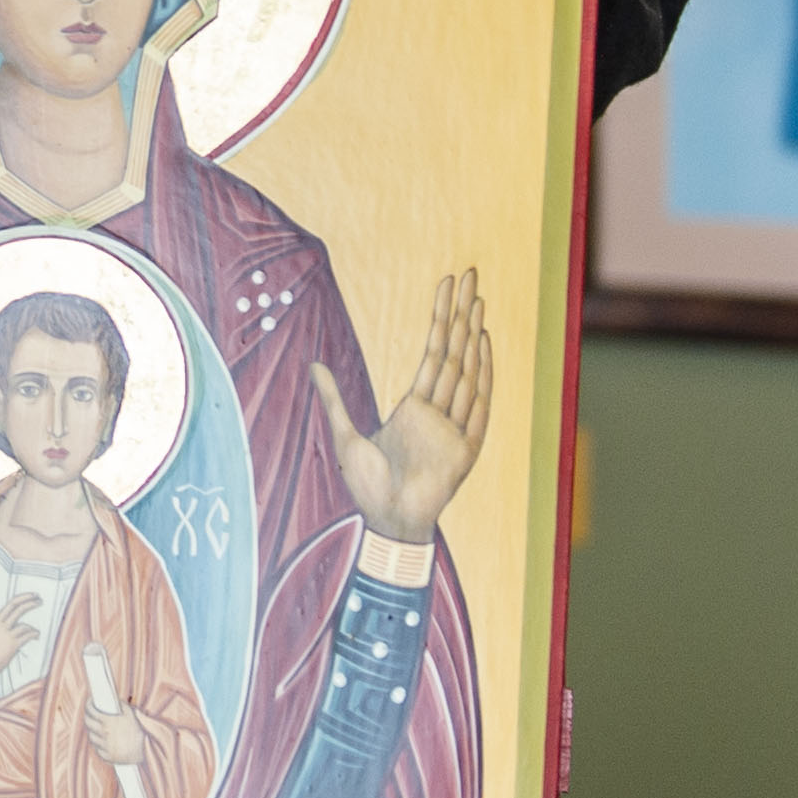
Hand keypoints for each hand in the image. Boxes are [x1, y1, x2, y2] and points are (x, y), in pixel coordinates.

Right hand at [0, 594, 40, 702]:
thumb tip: (8, 635)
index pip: (11, 604)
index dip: (23, 598)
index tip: (32, 595)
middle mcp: (1, 626)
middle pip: (19, 609)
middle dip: (31, 602)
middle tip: (39, 600)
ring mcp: (7, 636)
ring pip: (25, 625)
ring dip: (33, 628)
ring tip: (37, 632)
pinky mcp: (12, 646)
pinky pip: (26, 637)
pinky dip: (34, 635)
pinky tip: (36, 636)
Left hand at [82, 696, 147, 768]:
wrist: (146, 750)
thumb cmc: (139, 730)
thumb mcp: (131, 713)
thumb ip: (121, 705)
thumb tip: (113, 700)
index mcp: (108, 721)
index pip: (91, 711)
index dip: (88, 705)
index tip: (90, 703)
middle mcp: (103, 734)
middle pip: (88, 723)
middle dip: (87, 716)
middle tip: (90, 714)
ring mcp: (104, 746)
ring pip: (92, 737)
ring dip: (93, 731)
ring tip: (96, 727)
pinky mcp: (107, 756)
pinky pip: (98, 749)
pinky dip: (99, 744)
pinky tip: (102, 740)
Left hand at [306, 268, 492, 547]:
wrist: (386, 522)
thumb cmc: (369, 487)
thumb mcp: (344, 435)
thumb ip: (333, 399)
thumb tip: (314, 364)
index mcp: (415, 408)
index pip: (433, 352)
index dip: (441, 317)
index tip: (448, 286)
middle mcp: (439, 412)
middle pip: (454, 351)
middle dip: (461, 313)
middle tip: (471, 275)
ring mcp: (454, 428)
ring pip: (466, 370)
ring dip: (473, 335)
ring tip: (478, 301)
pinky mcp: (465, 448)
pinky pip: (477, 405)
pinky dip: (482, 375)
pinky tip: (483, 345)